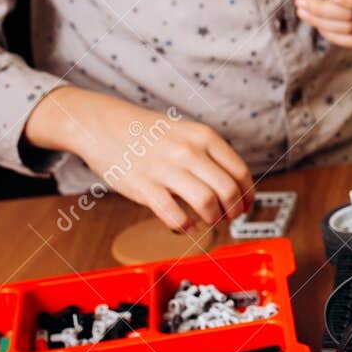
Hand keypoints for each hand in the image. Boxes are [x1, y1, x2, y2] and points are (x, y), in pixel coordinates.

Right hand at [25, 86, 255, 233]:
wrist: (104, 125)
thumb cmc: (148, 133)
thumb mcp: (187, 132)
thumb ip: (210, 154)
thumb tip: (235, 185)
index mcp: (204, 136)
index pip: (240, 172)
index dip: (248, 195)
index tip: (247, 205)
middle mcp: (188, 151)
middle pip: (228, 190)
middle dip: (234, 211)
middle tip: (230, 217)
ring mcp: (166, 169)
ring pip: (207, 203)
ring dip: (214, 219)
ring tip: (209, 220)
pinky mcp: (144, 186)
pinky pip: (174, 215)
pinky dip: (185, 227)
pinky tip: (185, 225)